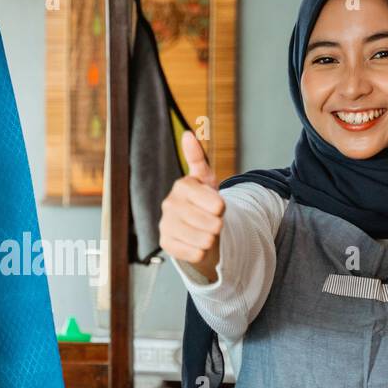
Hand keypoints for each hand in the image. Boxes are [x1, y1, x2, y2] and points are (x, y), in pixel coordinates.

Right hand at [160, 131, 224, 282]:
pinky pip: (195, 253)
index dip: (222, 209)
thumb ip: (198, 158)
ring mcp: (166, 224)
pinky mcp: (165, 243)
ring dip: (211, 239)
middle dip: (218, 225)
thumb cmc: (203, 201)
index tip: (217, 207)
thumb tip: (187, 134)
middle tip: (211, 221)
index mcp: (182, 186)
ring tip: (205, 232)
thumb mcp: (206, 179)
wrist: (193, 227)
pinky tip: (196, 243)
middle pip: (213, 224)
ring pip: (205, 240)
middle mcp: (170, 204)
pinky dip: (201, 252)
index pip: (217, 204)